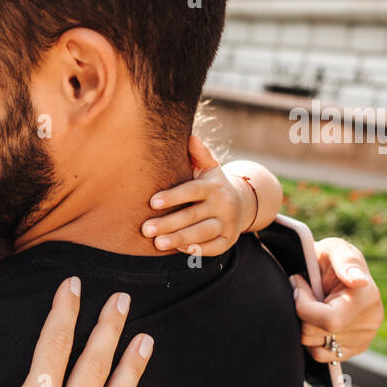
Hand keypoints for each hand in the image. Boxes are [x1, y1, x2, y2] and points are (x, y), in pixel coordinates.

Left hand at [141, 135, 250, 256]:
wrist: (241, 204)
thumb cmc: (212, 186)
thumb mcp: (209, 169)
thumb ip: (199, 154)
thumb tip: (190, 136)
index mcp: (214, 186)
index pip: (192, 190)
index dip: (173, 196)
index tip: (152, 202)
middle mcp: (223, 205)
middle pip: (193, 215)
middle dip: (168, 223)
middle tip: (145, 229)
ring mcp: (228, 224)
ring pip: (202, 233)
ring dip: (179, 239)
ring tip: (157, 243)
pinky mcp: (229, 240)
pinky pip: (213, 248)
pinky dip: (197, 250)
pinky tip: (179, 249)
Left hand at [290, 237, 383, 362]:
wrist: (334, 273)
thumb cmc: (331, 258)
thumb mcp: (335, 250)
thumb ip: (345, 262)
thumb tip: (358, 282)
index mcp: (368, 297)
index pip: (329, 320)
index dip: (303, 305)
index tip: (297, 283)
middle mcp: (370, 321)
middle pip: (315, 334)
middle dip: (300, 313)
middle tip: (302, 291)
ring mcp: (363, 338)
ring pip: (313, 345)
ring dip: (303, 324)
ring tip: (311, 304)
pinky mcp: (354, 349)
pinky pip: (320, 356)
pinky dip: (311, 340)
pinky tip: (314, 321)